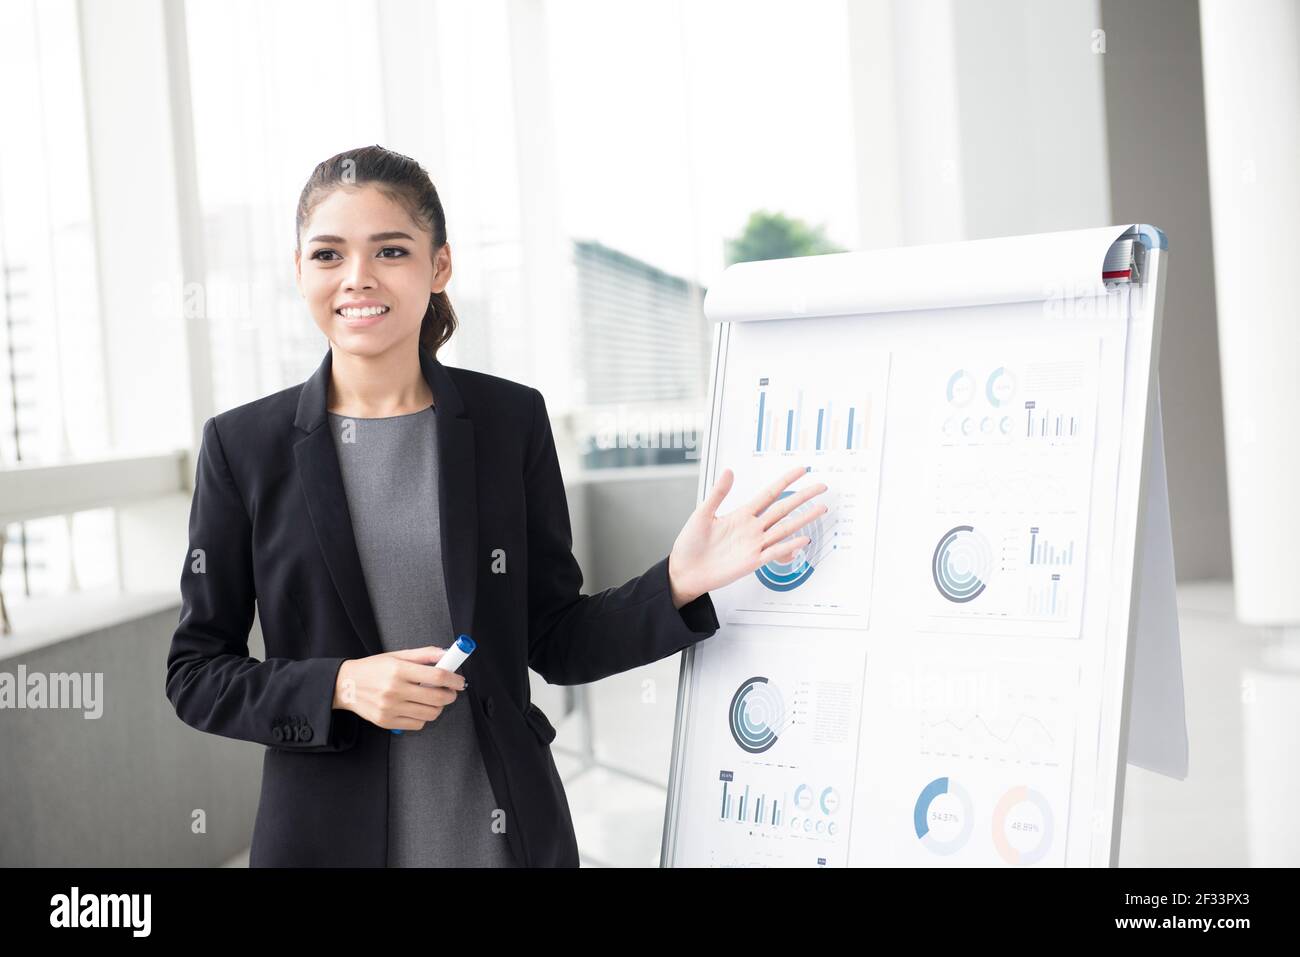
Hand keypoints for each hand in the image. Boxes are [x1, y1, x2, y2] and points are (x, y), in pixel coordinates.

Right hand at [333, 645, 467, 731]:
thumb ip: (424, 654)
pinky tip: (418, 708)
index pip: (437, 675)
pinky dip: (423, 717)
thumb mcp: (397, 655)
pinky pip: (417, 724)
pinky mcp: (386, 722)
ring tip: (434, 699)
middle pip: (437, 697)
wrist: (345, 685)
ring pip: (430, 714)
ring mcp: (390, 708)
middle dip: (450, 695)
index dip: (454, 679)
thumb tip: (447, 654)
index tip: (460, 681)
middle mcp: (394, 690)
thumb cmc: (373, 668)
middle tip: (451, 691)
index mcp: (399, 670)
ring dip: (439, 707)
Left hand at [667, 465, 828, 607]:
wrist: (685, 571)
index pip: (769, 494)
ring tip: (821, 508)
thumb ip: (718, 493)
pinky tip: (803, 539)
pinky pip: (774, 553)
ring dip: (803, 519)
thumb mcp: (702, 514)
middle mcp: (752, 528)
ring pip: (785, 529)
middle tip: (821, 487)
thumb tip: (729, 471)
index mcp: (741, 515)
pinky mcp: (752, 562)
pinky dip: (789, 546)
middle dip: (803, 497)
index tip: (801, 470)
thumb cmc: (690, 544)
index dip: (785, 481)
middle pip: (783, 509)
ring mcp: (754, 545)